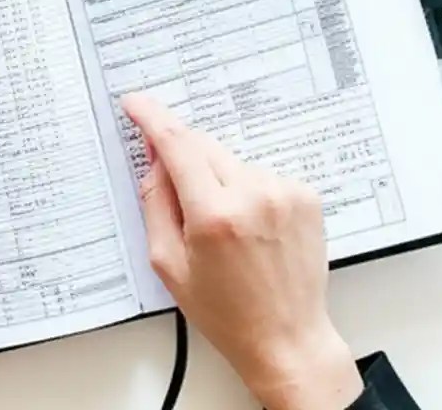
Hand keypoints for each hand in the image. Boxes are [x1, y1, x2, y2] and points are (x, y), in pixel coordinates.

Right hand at [122, 94, 362, 409]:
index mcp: (214, 215)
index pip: (177, 145)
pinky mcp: (305, 195)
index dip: (152, 118)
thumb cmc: (225, 311)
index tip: (136, 104)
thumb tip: (155, 159)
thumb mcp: (168, 263)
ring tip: (227, 231)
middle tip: (180, 199)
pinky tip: (252, 229)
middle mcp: (254, 195)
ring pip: (231, 161)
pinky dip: (247, 191)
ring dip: (218, 180)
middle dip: (183, 159)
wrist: (287, 338)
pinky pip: (260, 175)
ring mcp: (285, 192)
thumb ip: (156, 202)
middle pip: (203, 146)